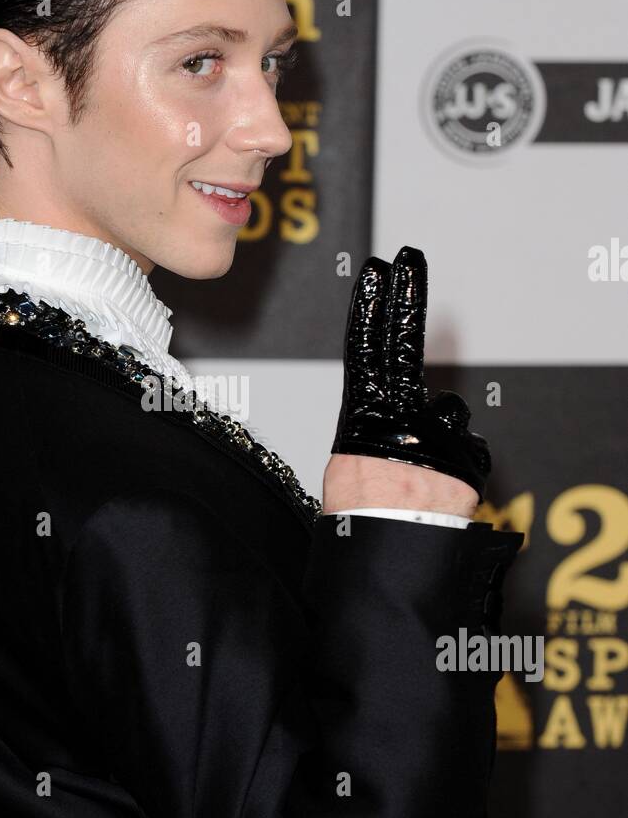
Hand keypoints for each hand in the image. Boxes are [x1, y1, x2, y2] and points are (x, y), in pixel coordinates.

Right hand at [327, 245, 490, 510]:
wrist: (389, 557)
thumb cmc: (358, 524)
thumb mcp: (347, 470)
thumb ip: (375, 434)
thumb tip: (399, 426)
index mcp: (365, 418)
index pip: (367, 346)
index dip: (372, 305)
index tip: (379, 270)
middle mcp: (405, 415)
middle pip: (405, 346)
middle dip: (406, 297)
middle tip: (410, 260)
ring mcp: (440, 433)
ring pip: (446, 420)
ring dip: (437, 437)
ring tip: (416, 478)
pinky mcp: (470, 458)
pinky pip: (465, 455)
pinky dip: (455, 470)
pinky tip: (438, 496)